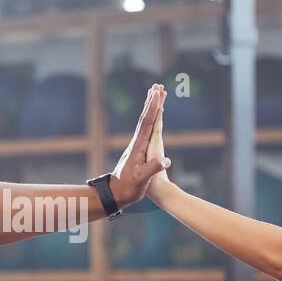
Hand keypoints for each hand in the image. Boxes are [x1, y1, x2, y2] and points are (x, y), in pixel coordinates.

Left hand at [109, 84, 171, 207]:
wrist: (115, 194)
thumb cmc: (128, 188)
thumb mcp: (141, 180)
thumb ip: (152, 169)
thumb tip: (166, 160)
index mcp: (138, 147)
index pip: (146, 123)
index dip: (153, 108)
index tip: (157, 94)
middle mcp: (136, 143)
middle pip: (145, 117)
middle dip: (152, 101)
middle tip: (158, 86)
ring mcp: (136, 145)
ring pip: (144, 121)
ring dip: (151, 107)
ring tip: (156, 94)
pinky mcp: (138, 150)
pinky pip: (145, 129)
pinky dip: (150, 119)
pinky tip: (153, 116)